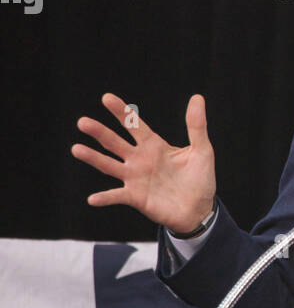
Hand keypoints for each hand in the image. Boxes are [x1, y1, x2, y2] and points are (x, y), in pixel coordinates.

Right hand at [71, 93, 215, 233]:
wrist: (200, 209)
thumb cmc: (200, 179)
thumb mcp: (202, 150)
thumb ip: (197, 126)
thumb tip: (197, 98)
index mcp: (154, 145)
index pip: (134, 125)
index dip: (121, 112)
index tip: (106, 98)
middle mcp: (139, 159)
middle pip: (114, 142)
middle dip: (99, 132)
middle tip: (82, 122)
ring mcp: (135, 178)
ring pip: (109, 165)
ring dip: (93, 158)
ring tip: (76, 149)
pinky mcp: (136, 198)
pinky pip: (117, 196)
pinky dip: (105, 198)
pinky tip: (92, 199)